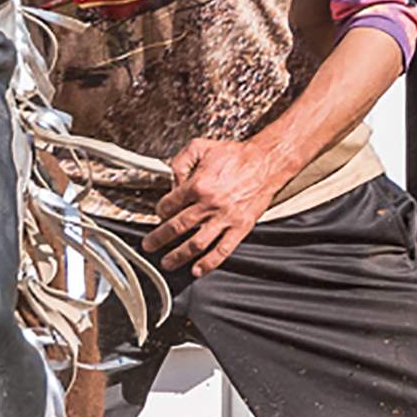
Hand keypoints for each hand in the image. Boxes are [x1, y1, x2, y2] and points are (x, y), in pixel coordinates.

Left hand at [142, 135, 283, 275]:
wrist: (266, 162)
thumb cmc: (236, 155)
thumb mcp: (201, 147)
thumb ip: (180, 162)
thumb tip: (171, 182)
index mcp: (197, 185)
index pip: (168, 205)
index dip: (160, 212)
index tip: (159, 216)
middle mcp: (208, 204)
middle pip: (176, 227)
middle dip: (158, 239)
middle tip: (149, 246)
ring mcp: (225, 218)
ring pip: (196, 243)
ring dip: (178, 256)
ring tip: (168, 262)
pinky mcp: (240, 227)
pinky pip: (223, 250)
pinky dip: (209, 263)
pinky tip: (198, 270)